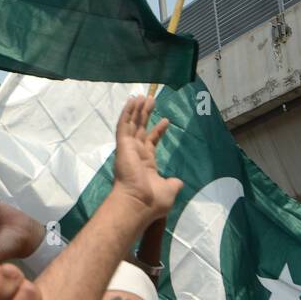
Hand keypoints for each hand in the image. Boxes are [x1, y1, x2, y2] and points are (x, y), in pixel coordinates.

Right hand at [112, 96, 180, 221]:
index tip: (166, 120)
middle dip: (146, 115)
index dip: (158, 131)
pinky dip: (127, 113)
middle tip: (150, 100)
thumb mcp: (169, 190)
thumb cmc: (153, 199)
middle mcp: (136, 154)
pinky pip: (124, 125)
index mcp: (146, 164)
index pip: (151, 142)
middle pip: (141, 129)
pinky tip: (132, 101)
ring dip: (136, 110)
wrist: (139, 203)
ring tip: (142, 95)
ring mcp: (128, 149)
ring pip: (132, 124)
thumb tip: (177, 181)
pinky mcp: (123, 145)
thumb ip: (173, 183)